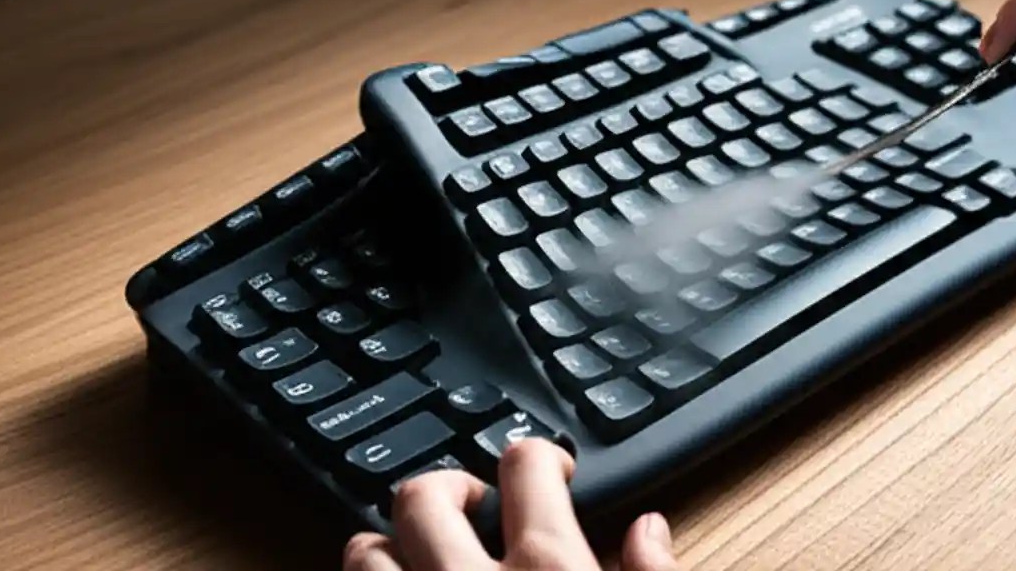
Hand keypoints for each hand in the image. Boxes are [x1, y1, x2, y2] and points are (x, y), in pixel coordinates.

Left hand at [342, 438, 678, 570]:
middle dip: (443, 485)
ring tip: (416, 551)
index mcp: (548, 570)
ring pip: (367, 553)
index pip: (524, 466)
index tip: (545, 473)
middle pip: (424, 495)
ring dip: (385, 542)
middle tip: (471, 502)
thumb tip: (649, 530)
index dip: (535, 455)